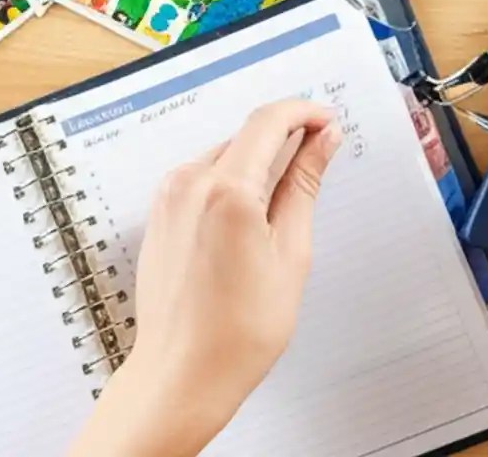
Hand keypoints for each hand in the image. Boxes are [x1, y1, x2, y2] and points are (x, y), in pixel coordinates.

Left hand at [68, 100, 342, 456]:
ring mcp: (168, 198)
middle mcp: (189, 184)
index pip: (269, 120)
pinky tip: (251, 222)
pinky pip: (202, 179)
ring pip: (225, 156)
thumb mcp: (291, 251)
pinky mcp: (159, 214)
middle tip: (319, 164)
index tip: (327, 121)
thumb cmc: (239, 330)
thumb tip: (323, 141)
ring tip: (285, 208)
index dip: (305, 113)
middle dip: (286, 141)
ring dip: (258, 163)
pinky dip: (232, 183)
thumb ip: (305, 185)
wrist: (182, 373)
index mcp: (227, 190)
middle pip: (247, 136)